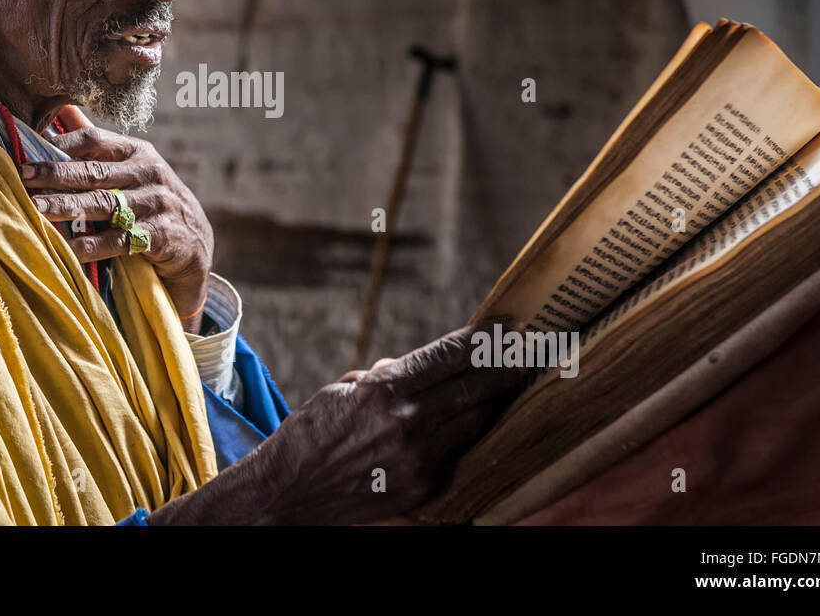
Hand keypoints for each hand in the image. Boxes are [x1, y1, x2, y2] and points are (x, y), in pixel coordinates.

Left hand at [21, 106, 213, 329]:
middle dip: (54, 175)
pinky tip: (66, 250)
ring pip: (104, 205)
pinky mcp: (161, 235)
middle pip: (94, 173)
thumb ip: (95, 143)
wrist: (194, 241)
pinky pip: (119, 241)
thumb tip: (60, 108)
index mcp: (137, 151)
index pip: (95, 140)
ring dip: (67, 208)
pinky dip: (91, 246)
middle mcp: (148, 173)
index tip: (26, 154)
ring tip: (35, 211)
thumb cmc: (149, 198)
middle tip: (21, 178)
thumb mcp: (130, 166)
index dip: (60, 145)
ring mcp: (156, 204)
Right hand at [150, 321, 527, 524]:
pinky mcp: (421, 489)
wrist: (287, 494)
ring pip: (474, 424)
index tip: (510, 325)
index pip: (447, 357)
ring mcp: (416, 461)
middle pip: (473, 389)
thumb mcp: (342, 390)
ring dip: (496, 401)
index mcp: (382, 391)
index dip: (483, 339)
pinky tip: (486, 422)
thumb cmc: (309, 435)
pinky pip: (458, 455)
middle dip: (506, 366)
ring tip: (517, 382)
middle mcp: (404, 425)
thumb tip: (422, 366)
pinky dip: (470, 437)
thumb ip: (387, 376)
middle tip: (532, 348)